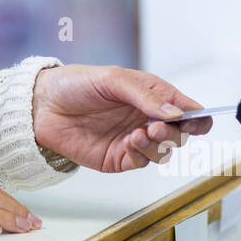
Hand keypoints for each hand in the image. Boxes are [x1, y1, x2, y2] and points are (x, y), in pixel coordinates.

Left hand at [31, 64, 212, 172]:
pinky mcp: (118, 158)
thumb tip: (175, 113)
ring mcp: (134, 140)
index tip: (197, 119)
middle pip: (180, 134)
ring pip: (165, 151)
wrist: (42, 105)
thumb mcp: (113, 79)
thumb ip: (146, 96)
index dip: (198, 117)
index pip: (186, 109)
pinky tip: (130, 142)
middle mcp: (146, 119)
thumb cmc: (76, 84)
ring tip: (140, 133)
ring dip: (159, 144)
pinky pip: (141, 161)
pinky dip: (142, 154)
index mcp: (151, 96)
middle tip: (157, 126)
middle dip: (176, 132)